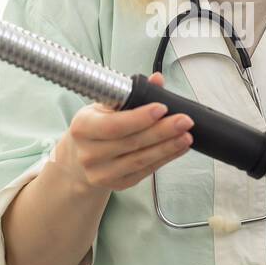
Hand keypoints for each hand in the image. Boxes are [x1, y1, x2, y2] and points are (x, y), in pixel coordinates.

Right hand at [55, 71, 193, 192]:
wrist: (79, 160)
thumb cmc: (95, 127)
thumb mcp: (105, 106)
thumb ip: (132, 93)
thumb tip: (157, 80)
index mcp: (83, 128)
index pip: (114, 125)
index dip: (140, 118)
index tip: (162, 108)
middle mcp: (89, 153)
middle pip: (132, 143)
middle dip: (162, 131)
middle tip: (184, 121)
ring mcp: (102, 173)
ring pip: (141, 160)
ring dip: (168, 147)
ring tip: (186, 136)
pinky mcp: (117, 184)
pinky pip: (145, 172)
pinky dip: (164, 159)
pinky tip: (178, 148)